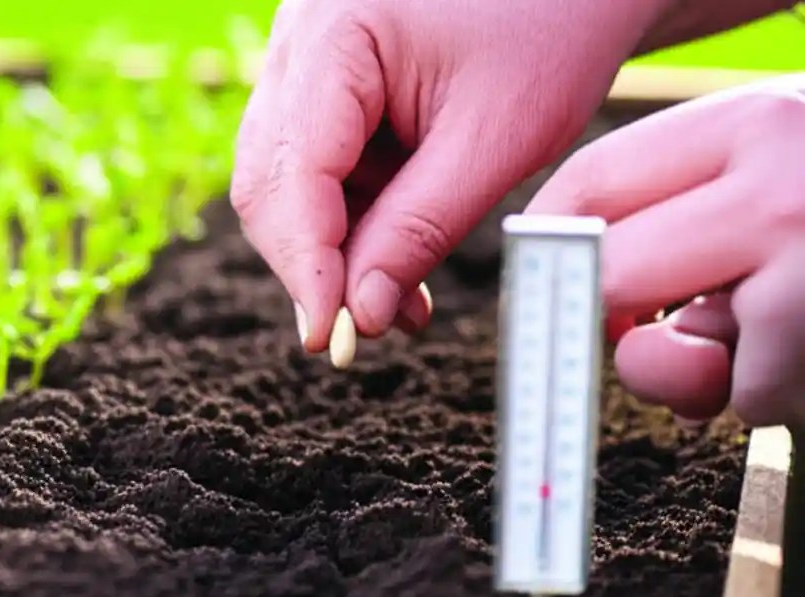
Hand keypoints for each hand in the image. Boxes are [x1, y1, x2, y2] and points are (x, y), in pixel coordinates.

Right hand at [230, 0, 670, 351]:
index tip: (326, 337)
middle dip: (314, 265)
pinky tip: (397, 262)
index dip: (305, 264)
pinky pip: (317, 168)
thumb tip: (359, 317)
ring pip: (287, 183)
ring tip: (405, 303)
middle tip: (365, 331)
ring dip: (335, 252)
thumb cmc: (554, 27)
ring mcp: (306, 59)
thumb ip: (419, 230)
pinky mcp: (326, 81)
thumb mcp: (496, 139)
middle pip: (269, 182)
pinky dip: (352, 222)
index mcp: (334, 35)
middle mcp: (298, 41)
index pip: (293, 172)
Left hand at [526, 75, 804, 427]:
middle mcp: (777, 173)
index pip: (590, 182)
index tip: (551, 290)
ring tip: (783, 340)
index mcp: (750, 120)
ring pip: (664, 352)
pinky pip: (747, 398)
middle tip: (670, 334)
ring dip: (707, 374)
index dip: (551, 250)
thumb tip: (620, 337)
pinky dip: (778, 401)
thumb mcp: (784, 192)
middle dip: (618, 324)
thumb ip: (696, 233)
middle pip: (605, 271)